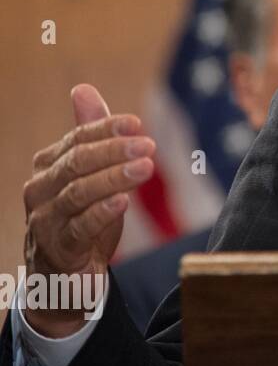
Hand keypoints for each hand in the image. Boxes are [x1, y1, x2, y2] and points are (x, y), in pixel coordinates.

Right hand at [21, 84, 154, 337]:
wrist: (64, 277)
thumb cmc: (81, 218)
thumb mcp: (89, 175)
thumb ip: (89, 135)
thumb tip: (83, 89)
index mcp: (48, 166)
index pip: (77, 140)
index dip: (107, 129)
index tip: (137, 123)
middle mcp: (41, 189)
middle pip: (76, 162)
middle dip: (113, 151)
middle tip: (148, 143)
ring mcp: (45, 220)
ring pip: (78, 193)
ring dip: (114, 178)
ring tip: (145, 167)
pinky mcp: (58, 248)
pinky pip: (80, 227)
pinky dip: (102, 213)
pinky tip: (123, 202)